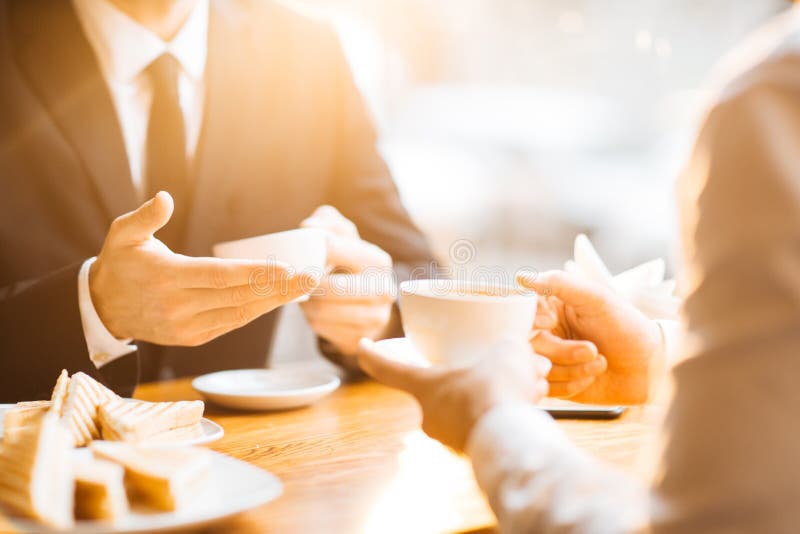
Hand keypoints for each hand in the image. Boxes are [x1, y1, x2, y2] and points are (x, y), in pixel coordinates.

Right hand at [90, 192, 318, 345]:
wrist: (103, 308)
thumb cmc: (120, 264)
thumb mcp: (122, 234)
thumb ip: (145, 217)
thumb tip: (165, 198)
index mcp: (166, 278)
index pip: (220, 276)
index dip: (256, 274)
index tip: (287, 269)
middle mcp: (178, 307)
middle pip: (238, 297)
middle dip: (278, 288)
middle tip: (311, 278)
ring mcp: (186, 327)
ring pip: (239, 314)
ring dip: (274, 302)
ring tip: (302, 288)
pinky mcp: (192, 339)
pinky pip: (232, 324)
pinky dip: (256, 311)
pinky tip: (278, 299)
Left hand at [300, 206, 394, 358]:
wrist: (367, 302)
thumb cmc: (348, 263)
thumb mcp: (342, 235)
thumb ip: (326, 221)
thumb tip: (309, 228)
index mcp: (378, 261)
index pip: (333, 248)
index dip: (310, 249)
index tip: (303, 253)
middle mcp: (383, 290)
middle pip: (327, 288)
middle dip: (307, 283)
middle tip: (298, 278)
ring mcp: (374, 318)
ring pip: (321, 311)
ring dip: (306, 302)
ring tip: (306, 293)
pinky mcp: (360, 338)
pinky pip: (321, 329)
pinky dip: (311, 318)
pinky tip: (316, 309)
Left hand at [358, 339, 550, 451]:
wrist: (514, 440)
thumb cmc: (497, 391)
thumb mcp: (507, 352)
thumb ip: (507, 348)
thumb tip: (516, 352)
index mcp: (426, 386)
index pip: (390, 368)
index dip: (374, 355)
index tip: (361, 346)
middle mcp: (432, 415)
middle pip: (452, 387)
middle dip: (483, 376)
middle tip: (509, 368)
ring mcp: (453, 438)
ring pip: (477, 406)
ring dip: (502, 395)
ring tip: (532, 386)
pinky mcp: (475, 453)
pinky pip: (491, 425)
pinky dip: (510, 414)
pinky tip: (531, 406)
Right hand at [518, 270, 662, 404]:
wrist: (650, 366)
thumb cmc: (626, 326)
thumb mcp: (596, 298)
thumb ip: (559, 283)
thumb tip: (522, 277)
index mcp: (549, 308)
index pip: (521, 313)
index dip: (533, 321)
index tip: (551, 322)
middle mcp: (545, 333)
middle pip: (529, 345)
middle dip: (562, 351)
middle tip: (592, 349)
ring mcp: (549, 359)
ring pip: (538, 369)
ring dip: (571, 369)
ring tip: (599, 362)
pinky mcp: (556, 383)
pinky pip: (548, 389)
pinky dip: (571, 385)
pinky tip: (592, 377)